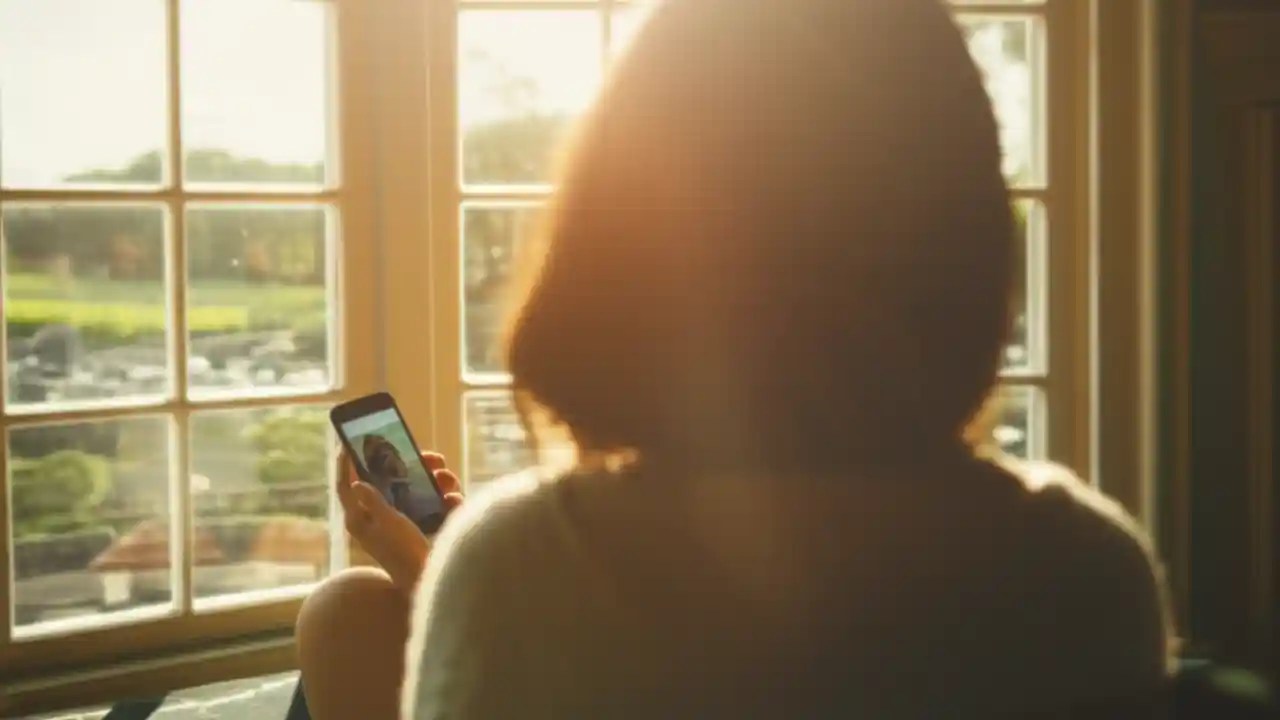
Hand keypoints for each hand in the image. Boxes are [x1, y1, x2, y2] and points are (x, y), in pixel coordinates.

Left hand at [336, 449, 464, 591]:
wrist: (425, 580)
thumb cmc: (403, 554)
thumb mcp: (389, 524)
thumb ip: (373, 502)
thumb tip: (355, 482)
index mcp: (360, 518)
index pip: (346, 486)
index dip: (344, 465)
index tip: (347, 444)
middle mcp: (375, 517)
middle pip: (386, 481)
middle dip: (406, 465)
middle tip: (426, 456)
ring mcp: (396, 520)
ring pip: (411, 488)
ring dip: (431, 480)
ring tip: (446, 476)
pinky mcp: (415, 525)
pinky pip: (428, 502)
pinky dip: (442, 498)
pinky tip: (453, 498)